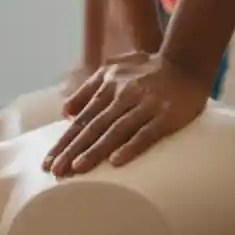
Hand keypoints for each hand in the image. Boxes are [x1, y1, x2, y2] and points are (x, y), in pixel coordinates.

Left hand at [42, 52, 207, 175]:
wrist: (186, 62)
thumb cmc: (147, 70)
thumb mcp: (113, 69)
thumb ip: (88, 88)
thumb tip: (65, 111)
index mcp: (108, 87)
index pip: (82, 119)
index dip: (64, 141)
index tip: (48, 162)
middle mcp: (123, 95)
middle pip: (93, 127)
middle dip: (72, 150)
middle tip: (55, 171)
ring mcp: (145, 105)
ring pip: (115, 131)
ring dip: (95, 150)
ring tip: (77, 169)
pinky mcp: (167, 115)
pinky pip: (147, 133)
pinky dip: (131, 146)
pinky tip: (117, 162)